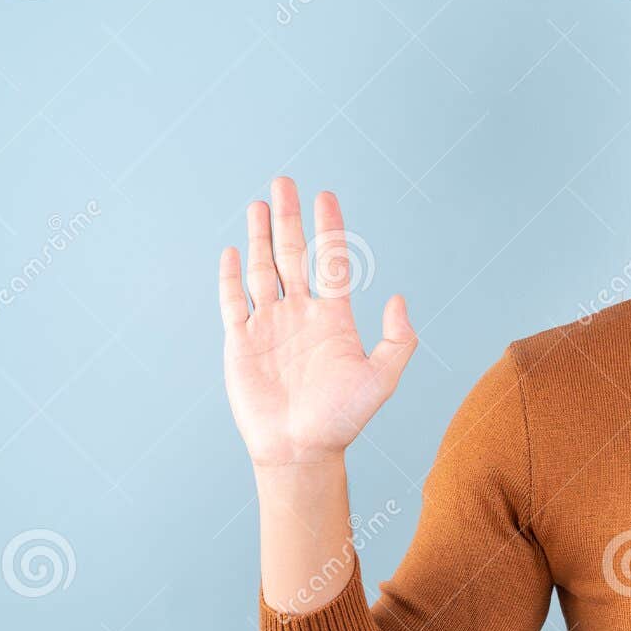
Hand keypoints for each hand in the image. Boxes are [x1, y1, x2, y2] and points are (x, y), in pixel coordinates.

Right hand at [219, 177, 416, 467]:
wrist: (301, 449)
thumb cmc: (343, 418)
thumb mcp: (382, 379)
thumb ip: (398, 340)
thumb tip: (399, 298)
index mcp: (335, 318)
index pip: (331, 262)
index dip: (329, 228)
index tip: (326, 195)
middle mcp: (302, 314)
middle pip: (294, 254)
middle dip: (290, 218)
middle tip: (285, 181)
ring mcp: (270, 325)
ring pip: (264, 269)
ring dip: (260, 236)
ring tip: (259, 203)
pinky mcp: (241, 341)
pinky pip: (234, 301)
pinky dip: (231, 276)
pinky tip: (232, 249)